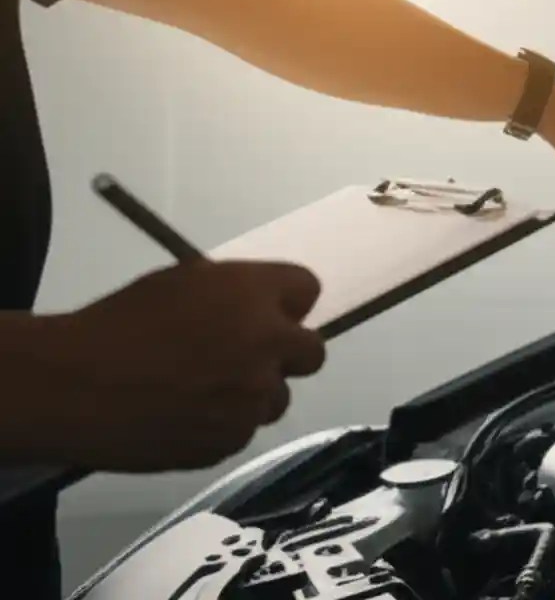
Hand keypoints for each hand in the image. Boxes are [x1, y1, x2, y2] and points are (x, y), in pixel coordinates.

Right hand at [30, 261, 324, 471]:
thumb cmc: (118, 322)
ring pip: (277, 398)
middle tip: (249, 356)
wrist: (72, 385)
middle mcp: (267, 344)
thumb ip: (234, 295)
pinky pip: (242, 431)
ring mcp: (253, 398)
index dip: (287, 302)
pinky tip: (183, 416)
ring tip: (203, 391)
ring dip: (253, 394)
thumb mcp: (181, 283)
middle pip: (312, 352)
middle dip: (287, 353)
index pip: (307, 289)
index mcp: (252, 294)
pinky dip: (222, 425)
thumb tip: (259, 312)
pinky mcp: (231, 440)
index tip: (268, 311)